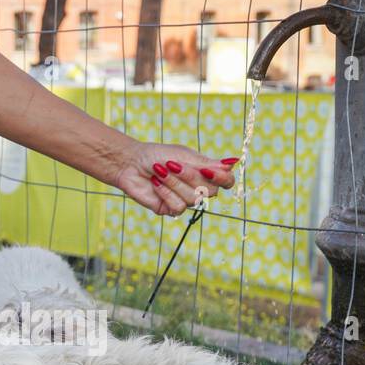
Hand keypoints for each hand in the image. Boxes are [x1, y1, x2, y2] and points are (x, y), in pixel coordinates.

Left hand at [111, 141, 237, 217]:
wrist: (131, 163)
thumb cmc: (158, 155)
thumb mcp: (184, 155)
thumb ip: (207, 163)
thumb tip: (233, 163)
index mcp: (205, 172)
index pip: (226, 181)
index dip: (222, 179)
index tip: (208, 171)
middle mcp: (198, 188)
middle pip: (210, 191)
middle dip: (190, 177)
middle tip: (172, 164)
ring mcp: (185, 199)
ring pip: (193, 199)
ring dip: (174, 183)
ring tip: (159, 171)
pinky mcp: (170, 209)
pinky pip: (178, 207)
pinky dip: (166, 194)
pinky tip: (155, 184)